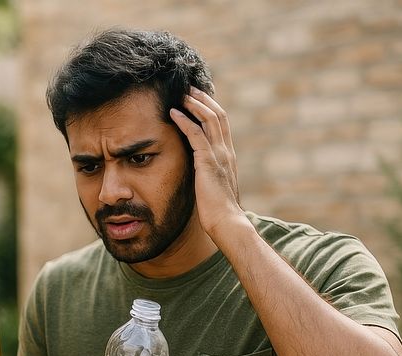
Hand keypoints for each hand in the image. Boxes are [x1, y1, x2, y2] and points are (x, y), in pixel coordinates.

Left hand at [170, 88, 244, 236]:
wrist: (226, 221)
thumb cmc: (219, 211)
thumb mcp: (214, 187)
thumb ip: (209, 176)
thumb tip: (200, 175)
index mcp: (228, 156)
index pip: (221, 125)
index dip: (211, 109)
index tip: (199, 99)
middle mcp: (226, 151)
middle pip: (218, 115)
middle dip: (204, 99)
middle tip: (189, 88)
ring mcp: (219, 155)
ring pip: (209, 119)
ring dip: (194, 104)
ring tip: (181, 94)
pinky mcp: (208, 162)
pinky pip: (196, 134)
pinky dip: (184, 121)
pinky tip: (173, 112)